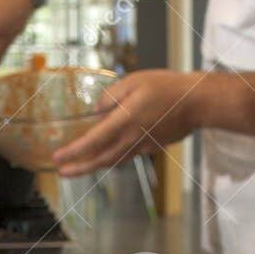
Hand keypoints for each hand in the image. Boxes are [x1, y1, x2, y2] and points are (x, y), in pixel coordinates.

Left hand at [52, 69, 205, 177]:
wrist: (197, 102)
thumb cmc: (167, 86)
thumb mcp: (134, 81)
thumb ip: (112, 96)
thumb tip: (97, 110)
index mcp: (125, 121)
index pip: (93, 141)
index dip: (73, 152)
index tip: (57, 158)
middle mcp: (131, 138)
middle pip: (100, 159)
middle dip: (79, 168)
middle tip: (61, 172)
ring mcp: (142, 146)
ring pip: (113, 160)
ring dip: (94, 165)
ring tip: (78, 167)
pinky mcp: (151, 147)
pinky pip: (127, 155)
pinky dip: (113, 158)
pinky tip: (106, 155)